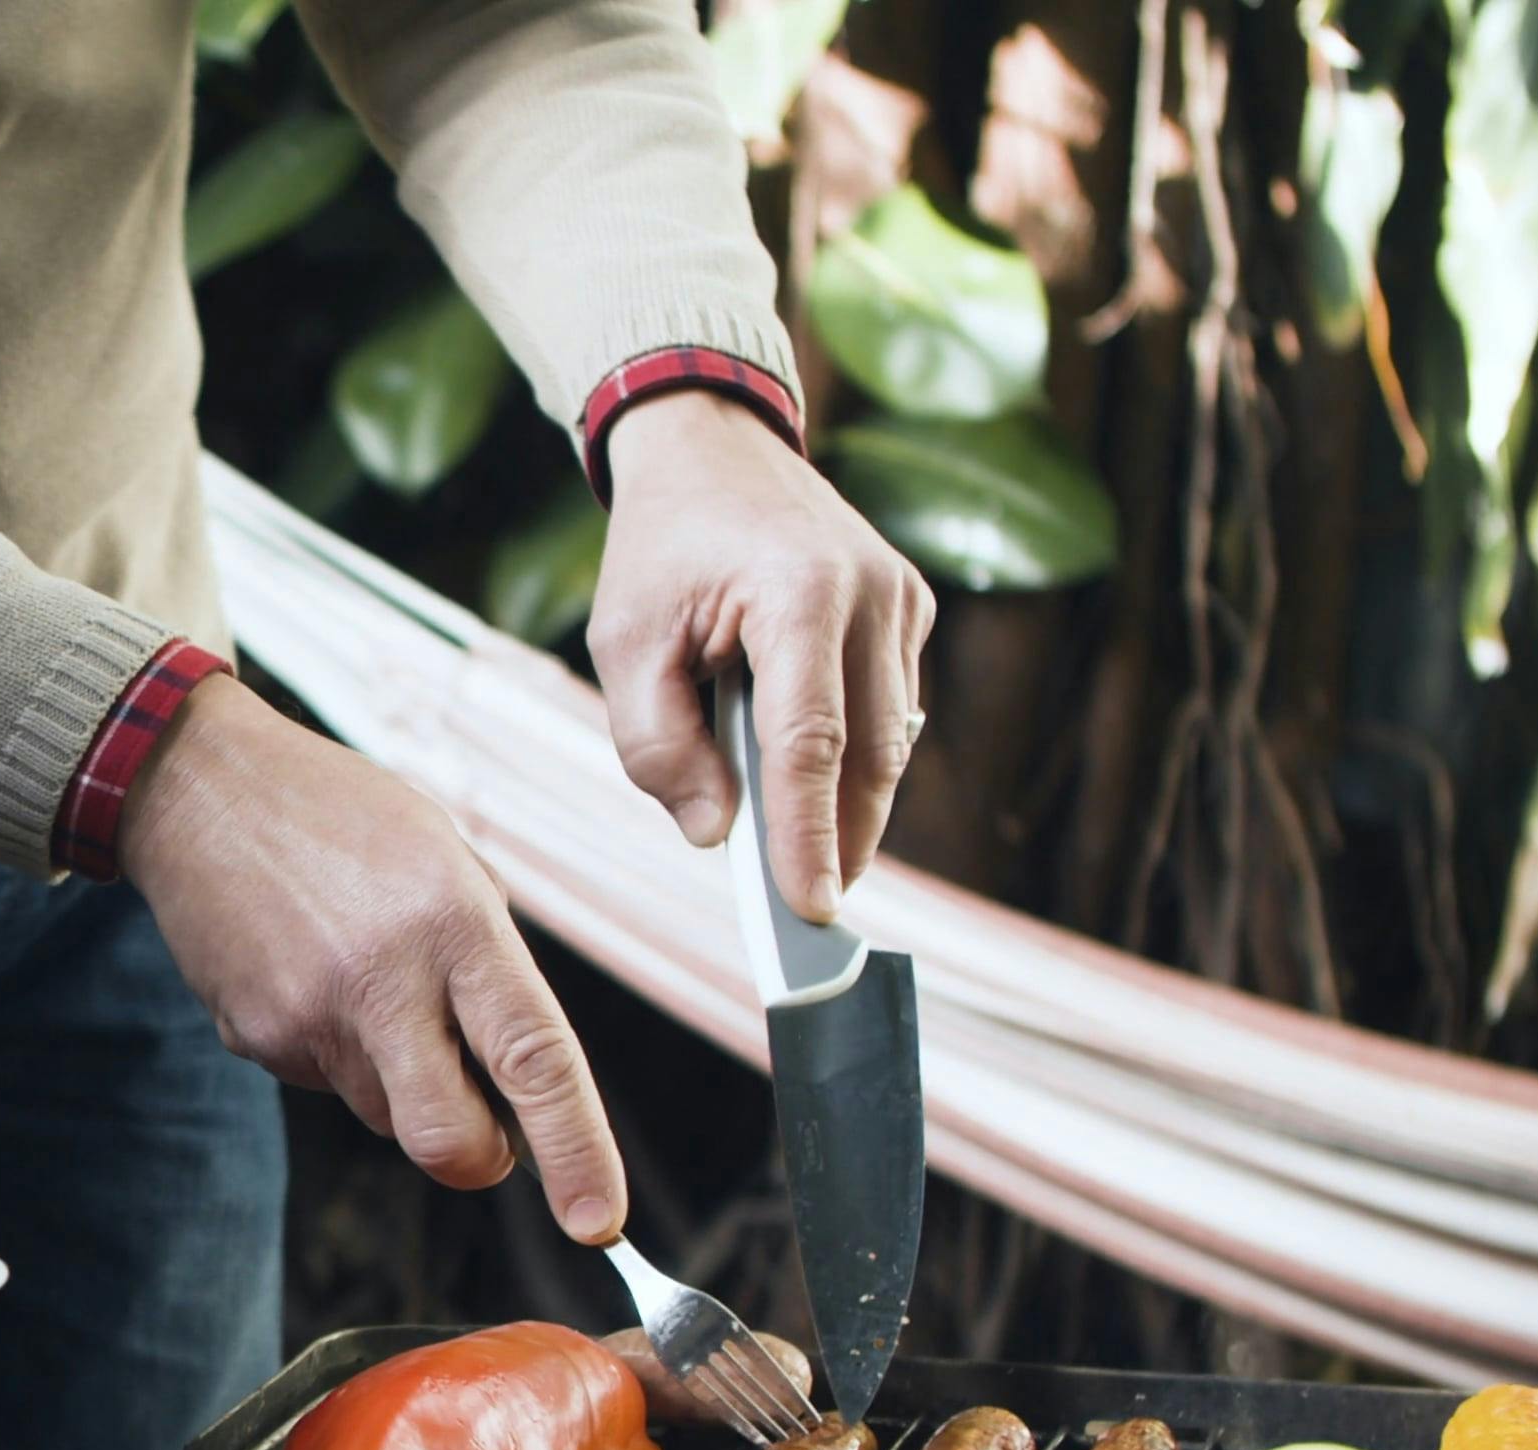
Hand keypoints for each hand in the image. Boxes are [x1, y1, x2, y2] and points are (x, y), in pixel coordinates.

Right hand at [120, 678, 624, 1241]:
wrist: (201, 788)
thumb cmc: (342, 819)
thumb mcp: (448, 863)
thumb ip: (489, 970)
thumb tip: (514, 1082)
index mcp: (453, 923)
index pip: (532, 1059)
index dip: (576, 1150)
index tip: (600, 1220)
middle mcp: (381, 979)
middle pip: (447, 1141)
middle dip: (477, 1161)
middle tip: (486, 1137)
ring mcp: (308, 1016)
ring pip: (386, 1115)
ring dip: (400, 1084)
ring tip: (369, 985)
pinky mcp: (253, 1036)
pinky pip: (322, 1083)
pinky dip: (334, 1052)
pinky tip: (313, 977)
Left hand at [588, 393, 933, 921]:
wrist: (710, 447)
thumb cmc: (662, 548)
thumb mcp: (625, 645)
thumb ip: (658, 746)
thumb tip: (718, 832)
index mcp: (799, 593)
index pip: (811, 745)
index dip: (810, 837)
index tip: (812, 910)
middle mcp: (871, 593)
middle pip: (870, 756)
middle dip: (840, 841)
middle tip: (808, 915)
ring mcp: (903, 598)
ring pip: (891, 741)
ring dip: (847, 804)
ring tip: (801, 854)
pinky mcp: (912, 607)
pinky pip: (891, 707)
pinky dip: (854, 754)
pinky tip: (810, 774)